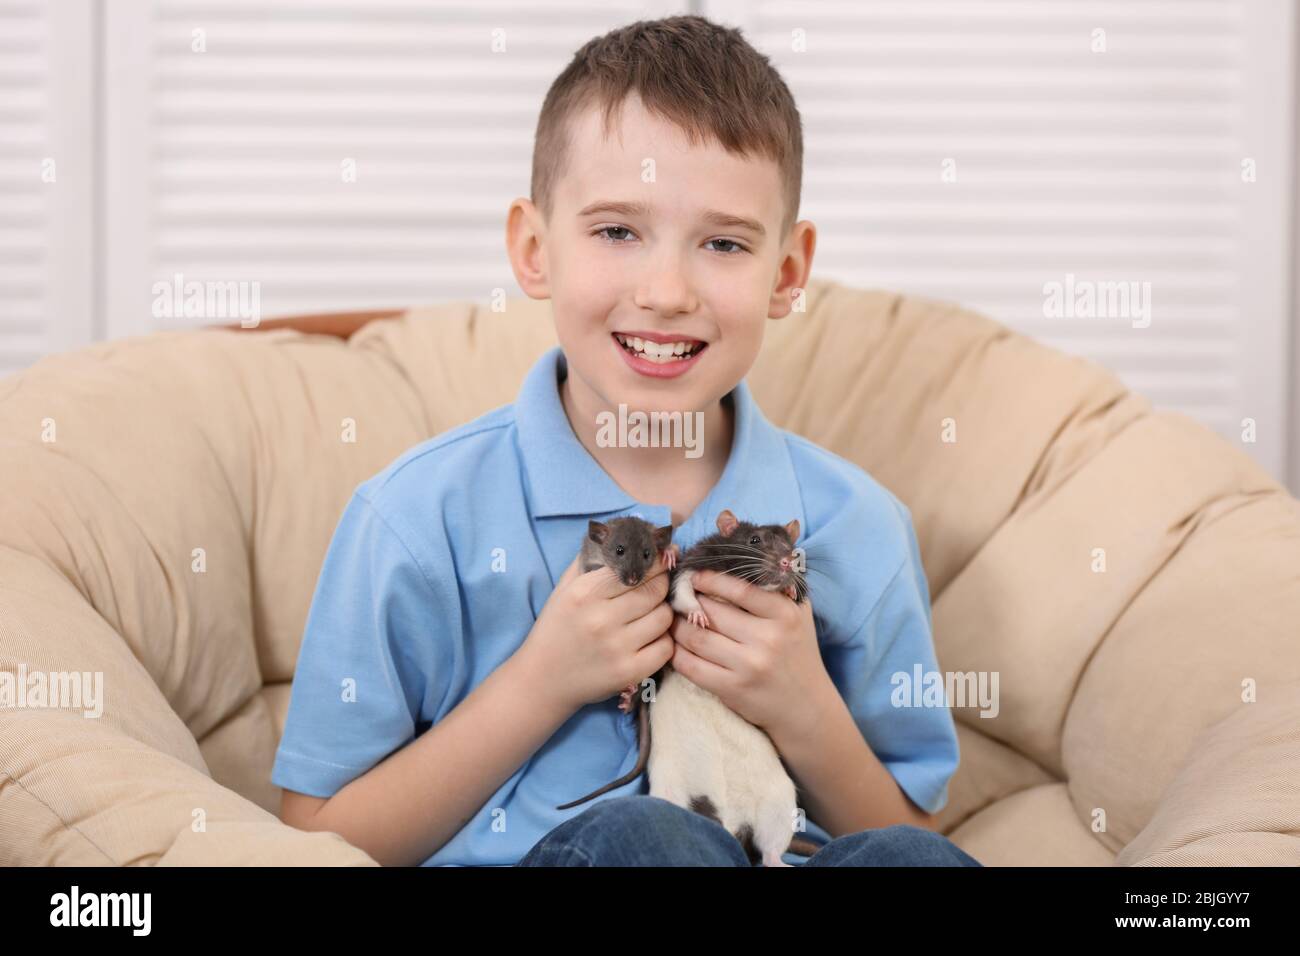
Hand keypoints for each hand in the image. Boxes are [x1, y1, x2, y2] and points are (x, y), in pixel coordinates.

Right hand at [520, 551, 674, 713]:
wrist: (542, 680)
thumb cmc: (556, 628)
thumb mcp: (564, 589)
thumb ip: (590, 560)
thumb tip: (624, 534)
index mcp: (584, 592)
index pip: (635, 567)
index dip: (654, 563)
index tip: (661, 560)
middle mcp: (601, 618)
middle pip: (655, 590)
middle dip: (661, 585)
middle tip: (656, 588)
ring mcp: (616, 647)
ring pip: (664, 617)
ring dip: (662, 613)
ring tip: (650, 615)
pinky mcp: (629, 672)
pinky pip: (666, 648)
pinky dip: (663, 641)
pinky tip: (649, 639)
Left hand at [668, 569, 834, 739]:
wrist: (807, 706)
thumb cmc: (798, 653)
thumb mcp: (799, 615)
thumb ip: (778, 586)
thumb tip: (744, 559)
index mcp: (784, 614)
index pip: (740, 589)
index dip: (711, 579)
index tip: (695, 575)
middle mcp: (768, 639)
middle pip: (712, 612)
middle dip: (689, 602)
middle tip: (677, 596)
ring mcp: (749, 665)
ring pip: (697, 637)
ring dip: (677, 626)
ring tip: (672, 619)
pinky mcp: (732, 689)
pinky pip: (692, 666)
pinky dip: (677, 653)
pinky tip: (674, 646)